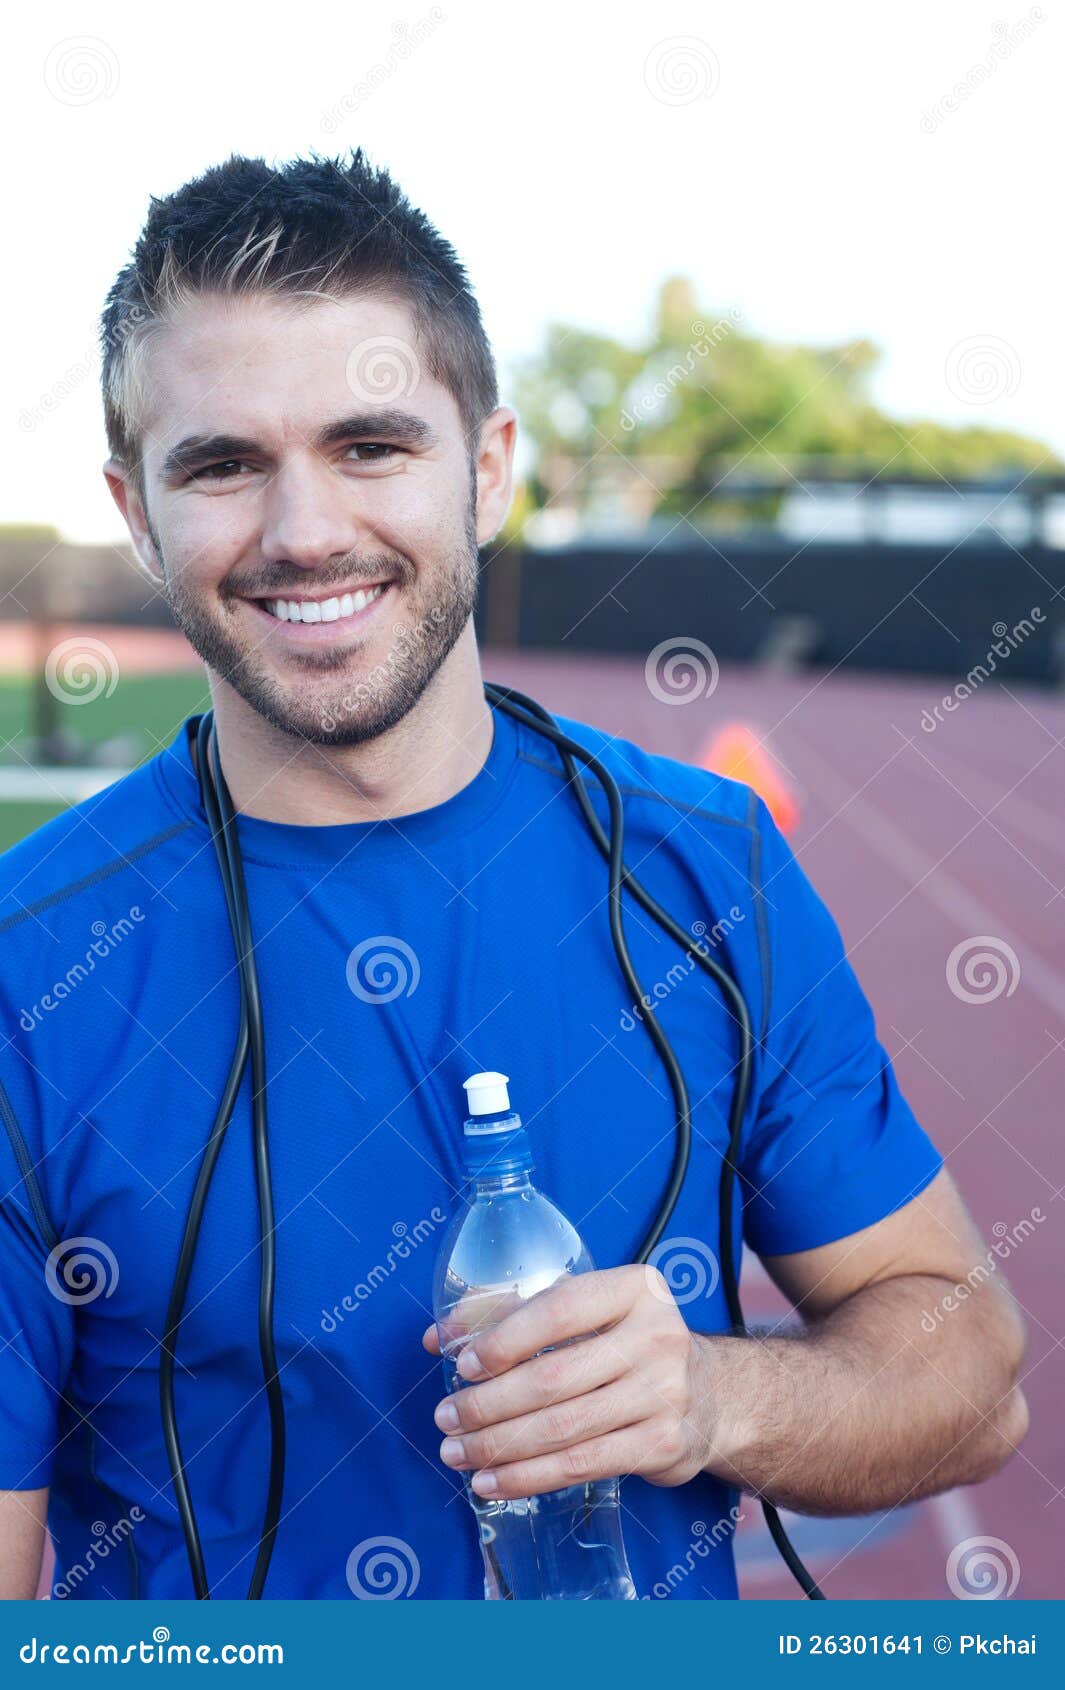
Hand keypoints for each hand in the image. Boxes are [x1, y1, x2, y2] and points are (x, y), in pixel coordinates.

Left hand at [421, 1264, 713, 1499]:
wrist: (710, 1394)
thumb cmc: (626, 1344)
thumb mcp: (588, 1311)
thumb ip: (515, 1312)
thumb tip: (437, 1337)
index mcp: (635, 1289)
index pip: (559, 1310)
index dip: (504, 1339)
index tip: (462, 1366)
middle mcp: (656, 1337)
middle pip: (554, 1377)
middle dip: (488, 1403)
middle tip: (446, 1417)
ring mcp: (664, 1394)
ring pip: (562, 1427)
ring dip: (499, 1446)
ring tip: (457, 1452)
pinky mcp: (662, 1445)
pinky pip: (581, 1465)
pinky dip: (528, 1477)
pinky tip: (492, 1481)